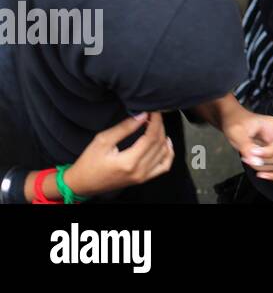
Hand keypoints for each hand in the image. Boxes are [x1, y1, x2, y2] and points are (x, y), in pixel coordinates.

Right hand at [60, 112, 174, 197]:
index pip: (151, 137)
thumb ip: (124, 128)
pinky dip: (168, 153)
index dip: (156, 121)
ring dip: (163, 136)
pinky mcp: (143, 179)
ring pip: (164, 153)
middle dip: (159, 126)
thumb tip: (142, 115)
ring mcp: (143, 177)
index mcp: (129, 162)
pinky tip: (165, 143)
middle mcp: (139, 171)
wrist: (82, 183)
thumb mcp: (102, 141)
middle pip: (159, 143)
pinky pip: (164, 166)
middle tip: (154, 115)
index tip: (155, 111)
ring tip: (155, 126)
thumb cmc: (89, 163)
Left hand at [221, 110, 272, 180]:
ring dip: (265, 167)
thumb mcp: (238, 132)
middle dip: (265, 161)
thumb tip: (256, 161)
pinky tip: (260, 174)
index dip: (268, 152)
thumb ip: (246, 146)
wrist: (233, 122)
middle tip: (249, 158)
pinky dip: (272, 174)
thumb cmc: (236, 123)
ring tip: (249, 161)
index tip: (253, 153)